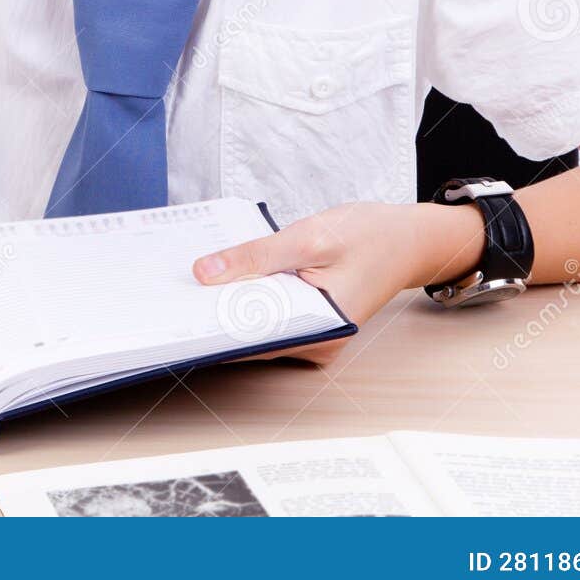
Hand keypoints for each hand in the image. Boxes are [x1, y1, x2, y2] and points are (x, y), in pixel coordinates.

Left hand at [192, 202, 471, 365]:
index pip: (249, 338)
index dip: (208, 325)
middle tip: (171, 286)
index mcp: (319, 331)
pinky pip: (267, 312)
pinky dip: (247, 294)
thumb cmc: (369, 236)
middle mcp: (314, 343)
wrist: (408, 239)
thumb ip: (256, 256)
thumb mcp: (309, 237)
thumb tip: (204, 273)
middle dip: (211, 311)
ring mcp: (310, 334)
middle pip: (248, 334)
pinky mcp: (306, 320)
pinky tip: (225, 272)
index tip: (171, 309)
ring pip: (255, 323)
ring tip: (191, 276)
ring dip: (227, 301)